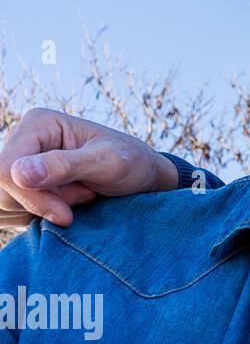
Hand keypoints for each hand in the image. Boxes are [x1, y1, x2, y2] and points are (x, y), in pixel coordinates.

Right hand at [0, 108, 177, 227]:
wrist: (142, 179)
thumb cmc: (132, 163)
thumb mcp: (108, 162)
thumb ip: (66, 165)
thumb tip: (19, 173)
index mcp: (38, 125)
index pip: (4, 169)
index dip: (30, 196)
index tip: (65, 215)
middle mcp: (23, 143)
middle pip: (3, 190)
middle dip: (44, 203)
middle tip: (85, 195)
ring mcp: (20, 167)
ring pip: (5, 206)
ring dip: (44, 211)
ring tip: (81, 196)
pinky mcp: (22, 189)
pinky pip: (13, 215)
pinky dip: (39, 218)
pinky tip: (67, 207)